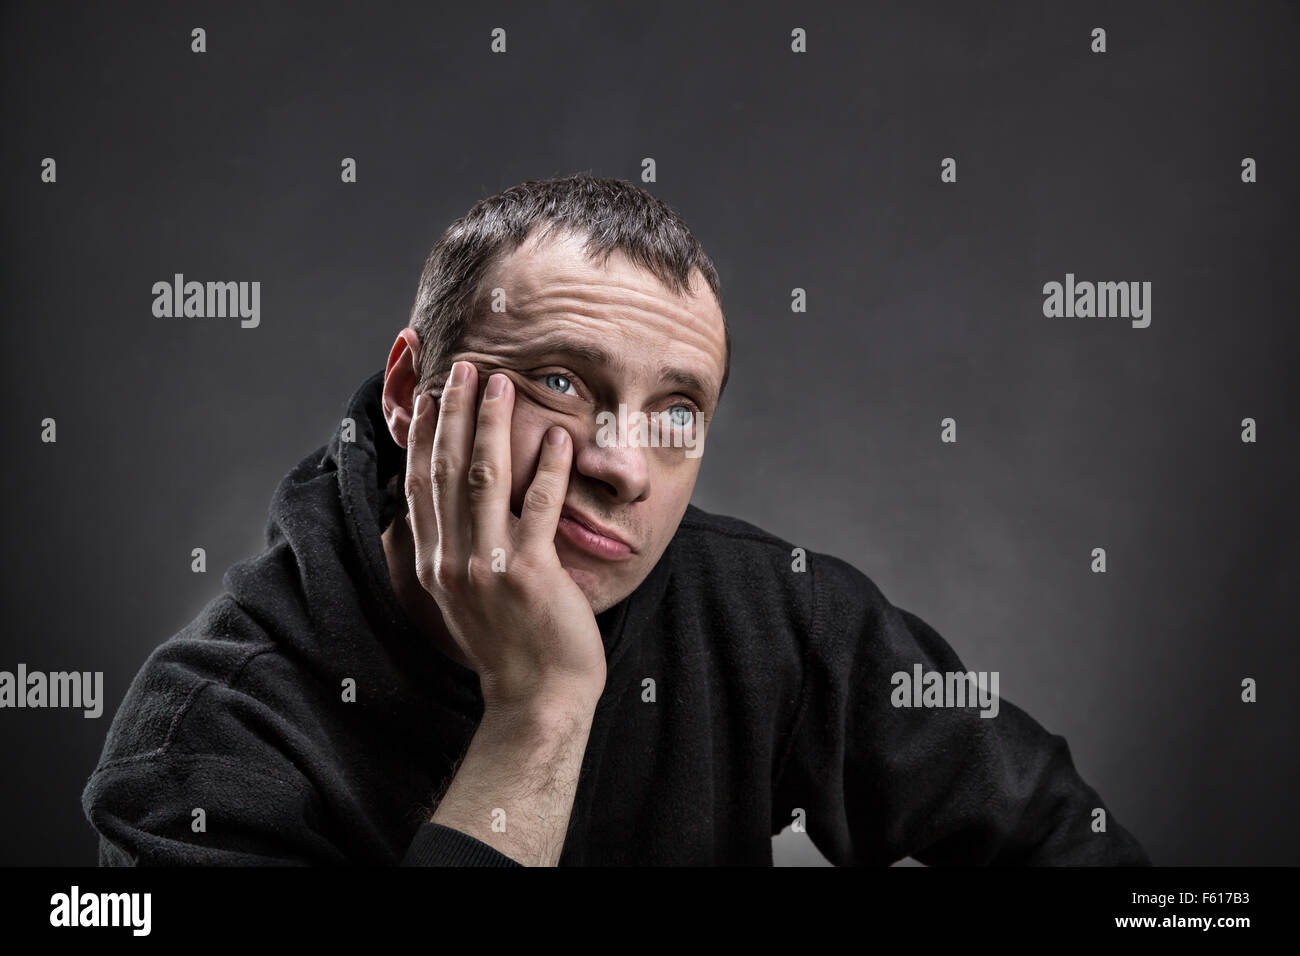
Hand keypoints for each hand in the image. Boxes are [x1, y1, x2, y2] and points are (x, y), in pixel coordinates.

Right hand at [404, 360, 606, 715]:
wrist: (537, 697)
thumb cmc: (509, 644)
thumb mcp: (463, 596)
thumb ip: (452, 550)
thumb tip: (445, 508)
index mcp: (432, 562)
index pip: (420, 483)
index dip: (425, 432)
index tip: (434, 392)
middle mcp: (450, 560)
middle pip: (445, 469)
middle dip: (454, 411)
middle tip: (465, 366)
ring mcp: (486, 567)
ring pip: (483, 478)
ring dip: (492, 424)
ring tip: (502, 382)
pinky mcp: (528, 573)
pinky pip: (536, 507)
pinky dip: (547, 468)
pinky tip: (558, 437)